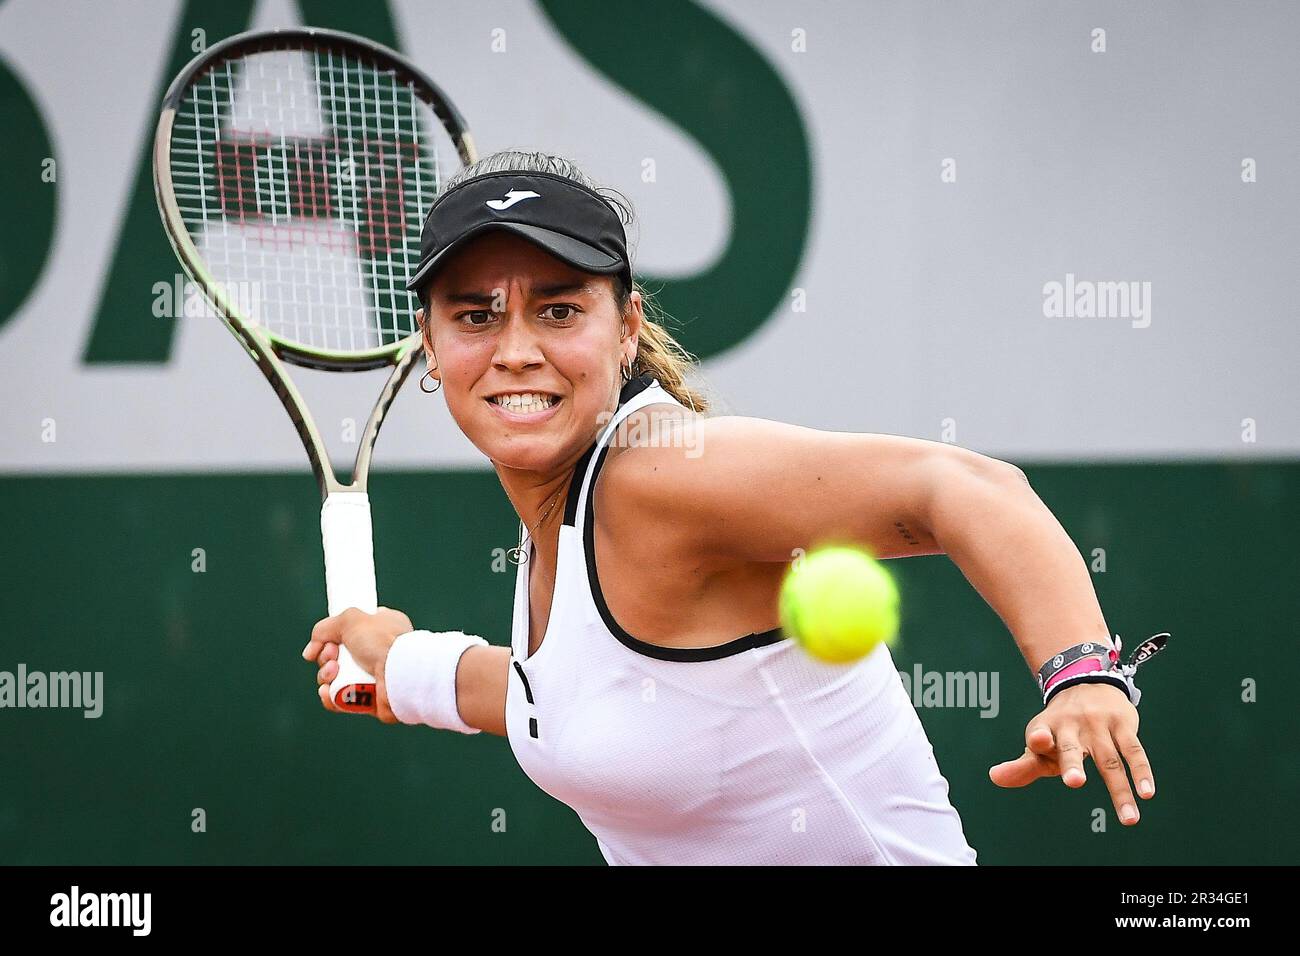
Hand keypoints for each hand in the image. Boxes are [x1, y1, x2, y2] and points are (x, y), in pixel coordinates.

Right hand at [302, 607, 413, 721]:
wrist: (402, 675)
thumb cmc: (384, 643)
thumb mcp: (351, 619)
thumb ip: (326, 628)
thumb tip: (310, 652)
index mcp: (381, 628)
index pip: (350, 631)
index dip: (332, 637)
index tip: (324, 641)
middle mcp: (378, 652)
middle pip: (338, 656)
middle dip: (326, 657)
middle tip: (332, 656)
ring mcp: (374, 677)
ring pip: (336, 678)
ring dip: (326, 676)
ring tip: (333, 672)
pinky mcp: (370, 700)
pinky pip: (341, 700)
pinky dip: (330, 697)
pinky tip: (327, 692)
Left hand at [989, 683, 1154, 824]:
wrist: (1085, 683)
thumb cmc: (1059, 727)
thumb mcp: (1039, 743)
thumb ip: (1022, 766)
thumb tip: (994, 777)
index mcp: (1046, 729)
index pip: (1039, 735)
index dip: (1038, 738)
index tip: (1037, 742)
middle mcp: (1071, 725)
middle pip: (1072, 747)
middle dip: (1072, 763)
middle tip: (1074, 781)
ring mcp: (1098, 725)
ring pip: (1110, 760)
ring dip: (1120, 790)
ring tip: (1128, 818)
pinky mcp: (1122, 725)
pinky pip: (1133, 751)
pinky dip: (1142, 772)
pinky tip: (1146, 792)